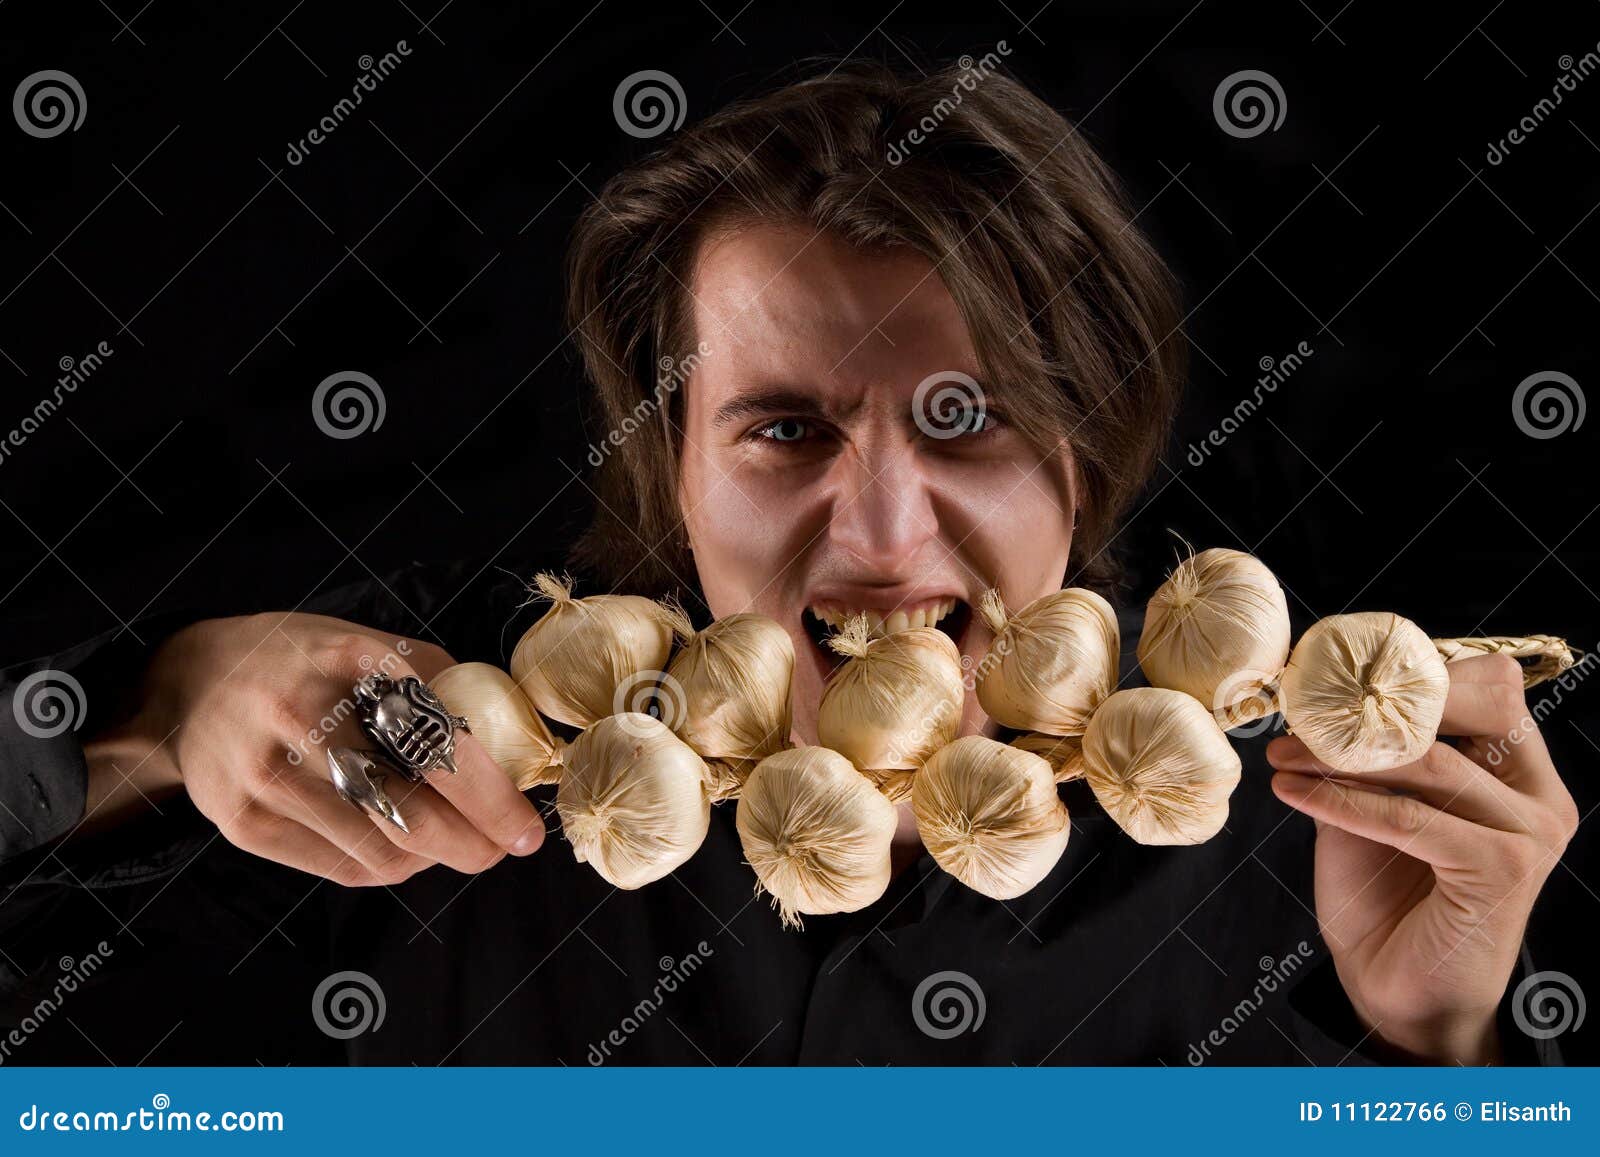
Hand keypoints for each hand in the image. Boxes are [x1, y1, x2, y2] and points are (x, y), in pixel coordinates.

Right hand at [80, 612, 544, 885]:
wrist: (192, 686)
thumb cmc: (305, 665)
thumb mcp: (368, 647)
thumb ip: (439, 686)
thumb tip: (513, 745)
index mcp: (349, 658)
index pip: (437, 740)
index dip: (491, 795)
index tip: (525, 826)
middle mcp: (301, 714)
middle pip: (410, 810)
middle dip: (474, 843)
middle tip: (503, 848)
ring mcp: (267, 774)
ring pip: (381, 850)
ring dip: (435, 859)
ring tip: (455, 844)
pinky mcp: (245, 823)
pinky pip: (343, 867)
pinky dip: (389, 866)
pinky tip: (403, 847)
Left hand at [1266, 654, 1578, 1062]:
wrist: (1394, 991)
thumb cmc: (1384, 899)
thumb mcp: (1369, 809)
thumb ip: (1365, 757)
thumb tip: (1317, 702)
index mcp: (1519, 771)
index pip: (1485, 688)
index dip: (1416, 671)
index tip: (1334, 673)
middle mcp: (1538, 796)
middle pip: (1471, 709)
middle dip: (1380, 702)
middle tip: (1304, 706)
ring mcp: (1529, 833)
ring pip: (1431, 763)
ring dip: (1342, 756)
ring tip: (1281, 754)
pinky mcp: (1502, 870)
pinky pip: (1409, 817)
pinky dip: (1342, 801)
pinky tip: (1293, 792)